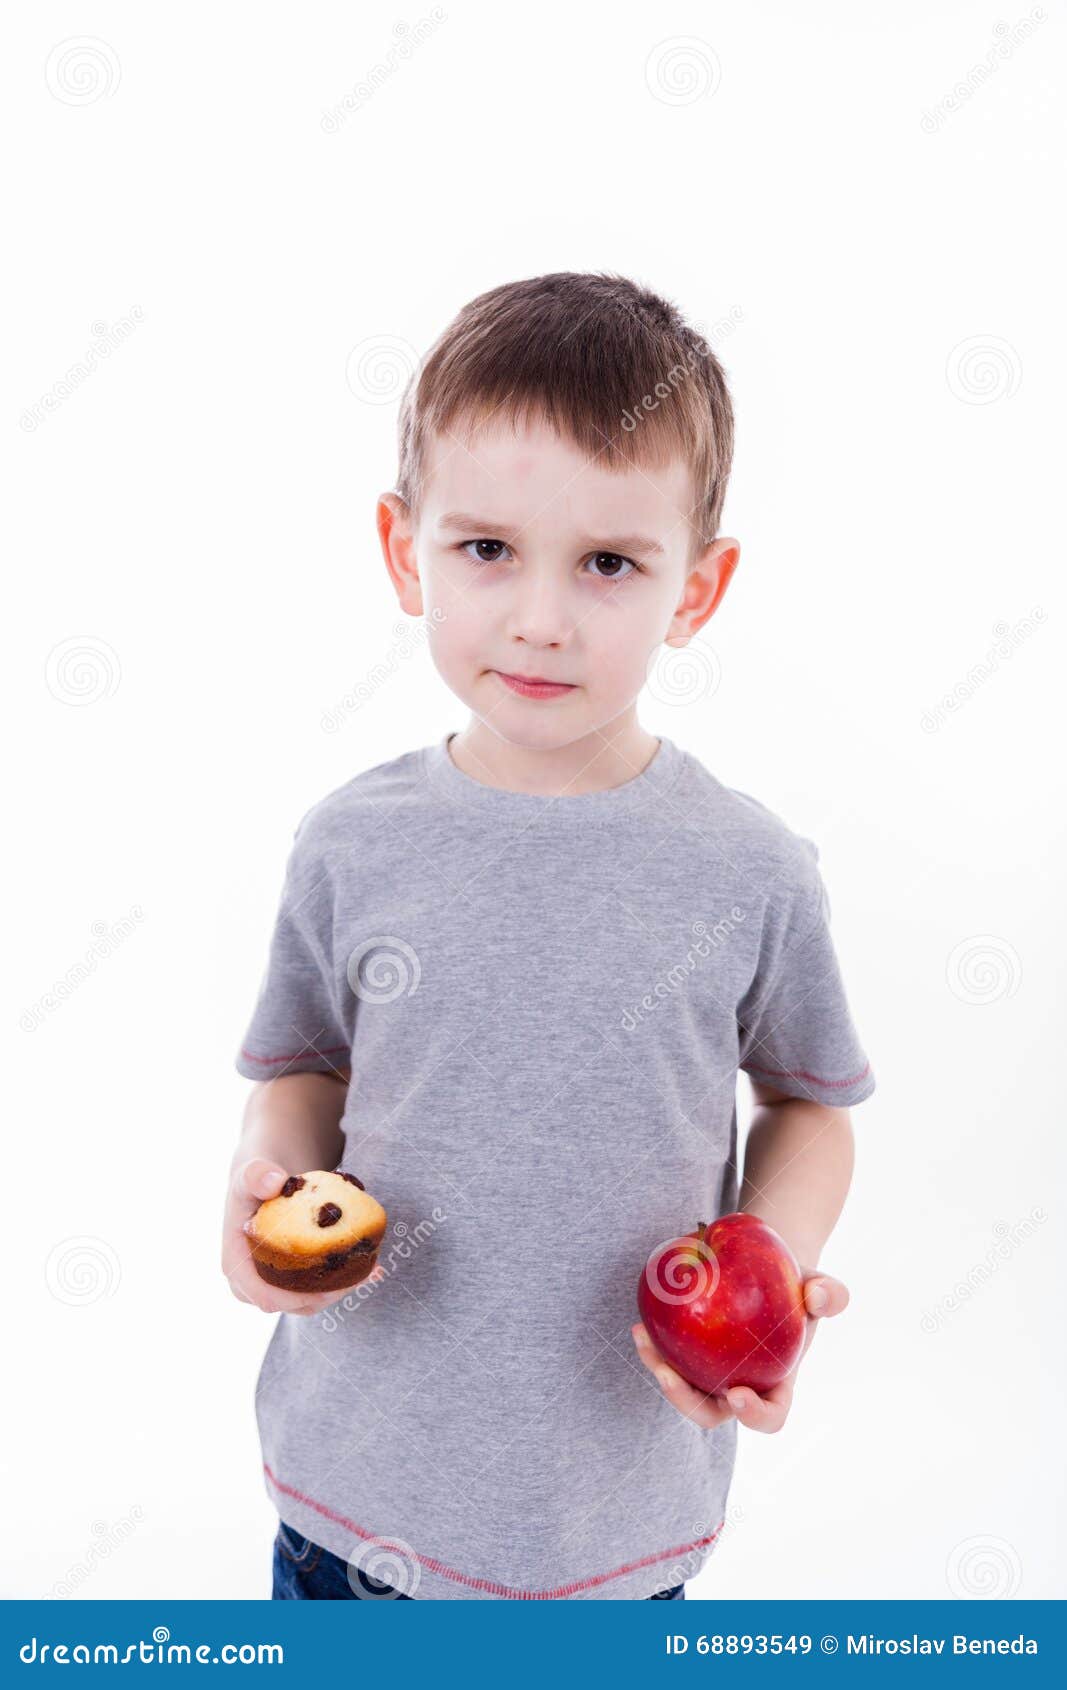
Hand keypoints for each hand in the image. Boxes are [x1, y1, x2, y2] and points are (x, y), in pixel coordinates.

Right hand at [221, 1155, 383, 1315]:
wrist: (265, 1181)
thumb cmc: (256, 1178)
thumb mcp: (251, 1171)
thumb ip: (256, 1174)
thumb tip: (275, 1182)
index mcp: (237, 1264)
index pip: (265, 1296)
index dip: (296, 1298)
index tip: (329, 1285)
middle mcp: (253, 1281)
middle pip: (294, 1303)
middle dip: (329, 1294)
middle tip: (361, 1275)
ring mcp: (274, 1282)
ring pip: (310, 1300)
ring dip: (342, 1289)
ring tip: (372, 1269)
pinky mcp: (293, 1277)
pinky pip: (318, 1287)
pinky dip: (344, 1279)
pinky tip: (373, 1267)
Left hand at [630, 1270, 848, 1431]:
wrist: (772, 1274)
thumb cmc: (799, 1287)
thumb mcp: (819, 1286)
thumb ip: (829, 1294)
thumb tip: (816, 1296)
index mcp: (776, 1386)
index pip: (769, 1417)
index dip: (753, 1416)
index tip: (737, 1393)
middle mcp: (740, 1389)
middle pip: (710, 1413)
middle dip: (685, 1402)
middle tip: (668, 1374)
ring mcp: (712, 1375)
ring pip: (681, 1388)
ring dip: (659, 1371)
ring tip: (643, 1340)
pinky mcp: (690, 1356)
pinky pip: (668, 1359)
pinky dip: (653, 1346)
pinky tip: (641, 1324)